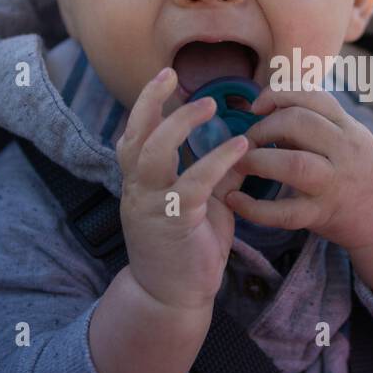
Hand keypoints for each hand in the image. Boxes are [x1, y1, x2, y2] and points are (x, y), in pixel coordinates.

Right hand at [115, 67, 249, 311]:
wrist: (172, 297)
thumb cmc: (186, 248)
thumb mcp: (199, 203)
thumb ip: (210, 174)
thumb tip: (237, 144)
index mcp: (140, 183)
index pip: (133, 134)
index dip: (146, 104)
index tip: (165, 78)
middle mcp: (138, 189)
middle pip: (134, 135)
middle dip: (150, 101)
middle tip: (173, 75)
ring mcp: (151, 205)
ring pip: (153, 154)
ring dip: (180, 124)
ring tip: (210, 104)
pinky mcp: (174, 222)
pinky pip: (192, 184)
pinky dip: (216, 161)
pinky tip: (239, 148)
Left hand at [224, 84, 372, 248]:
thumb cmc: (355, 170)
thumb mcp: (346, 136)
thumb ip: (315, 120)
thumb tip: (268, 102)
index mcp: (348, 127)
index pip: (312, 95)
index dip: (277, 93)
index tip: (256, 106)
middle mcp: (346, 151)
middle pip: (300, 123)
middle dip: (263, 128)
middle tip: (247, 142)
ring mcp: (335, 184)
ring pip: (294, 164)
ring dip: (258, 161)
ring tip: (239, 164)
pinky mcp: (323, 215)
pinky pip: (285, 212)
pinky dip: (254, 207)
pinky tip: (234, 200)